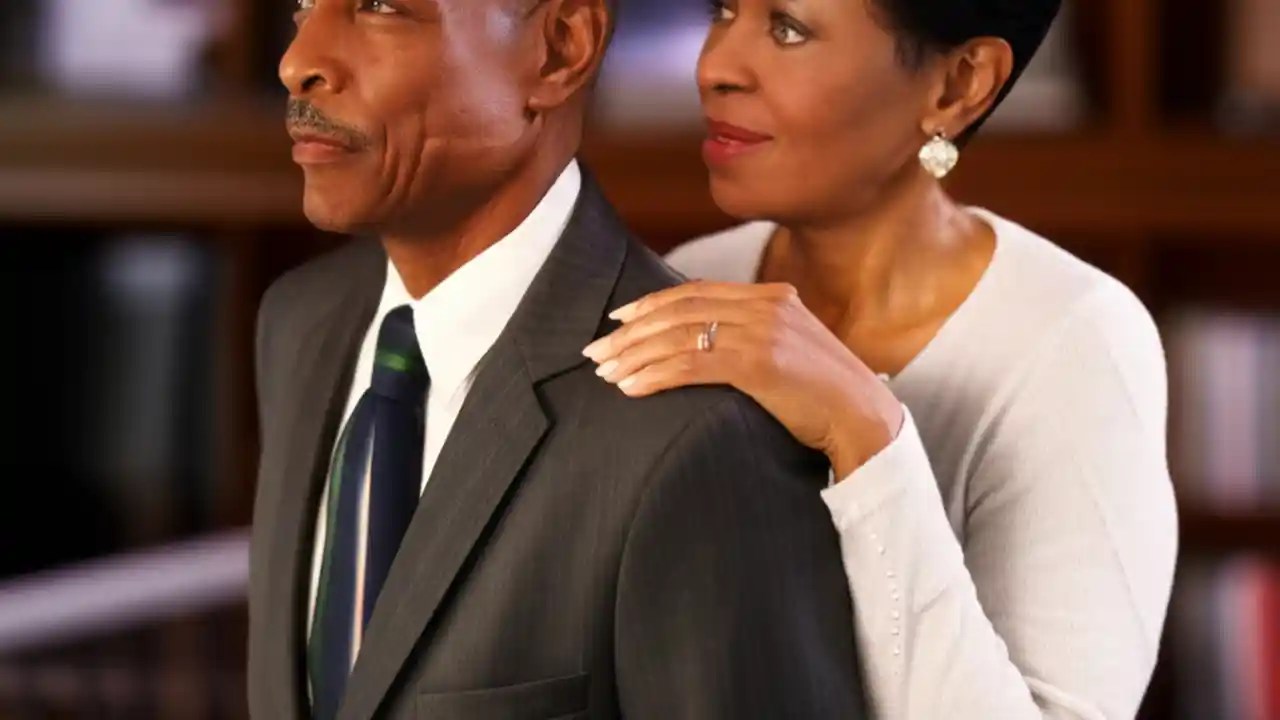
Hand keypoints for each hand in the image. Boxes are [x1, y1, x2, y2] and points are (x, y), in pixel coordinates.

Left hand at [582, 281, 904, 478]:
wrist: (866, 419)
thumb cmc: (825, 397)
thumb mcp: (792, 351)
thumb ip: (754, 336)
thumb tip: (706, 345)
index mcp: (773, 296)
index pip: (697, 291)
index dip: (651, 304)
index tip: (618, 319)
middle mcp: (766, 306)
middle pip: (680, 310)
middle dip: (631, 331)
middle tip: (596, 350)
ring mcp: (763, 332)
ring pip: (680, 337)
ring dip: (635, 355)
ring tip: (605, 372)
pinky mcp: (759, 364)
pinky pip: (691, 365)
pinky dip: (655, 376)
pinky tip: (631, 388)